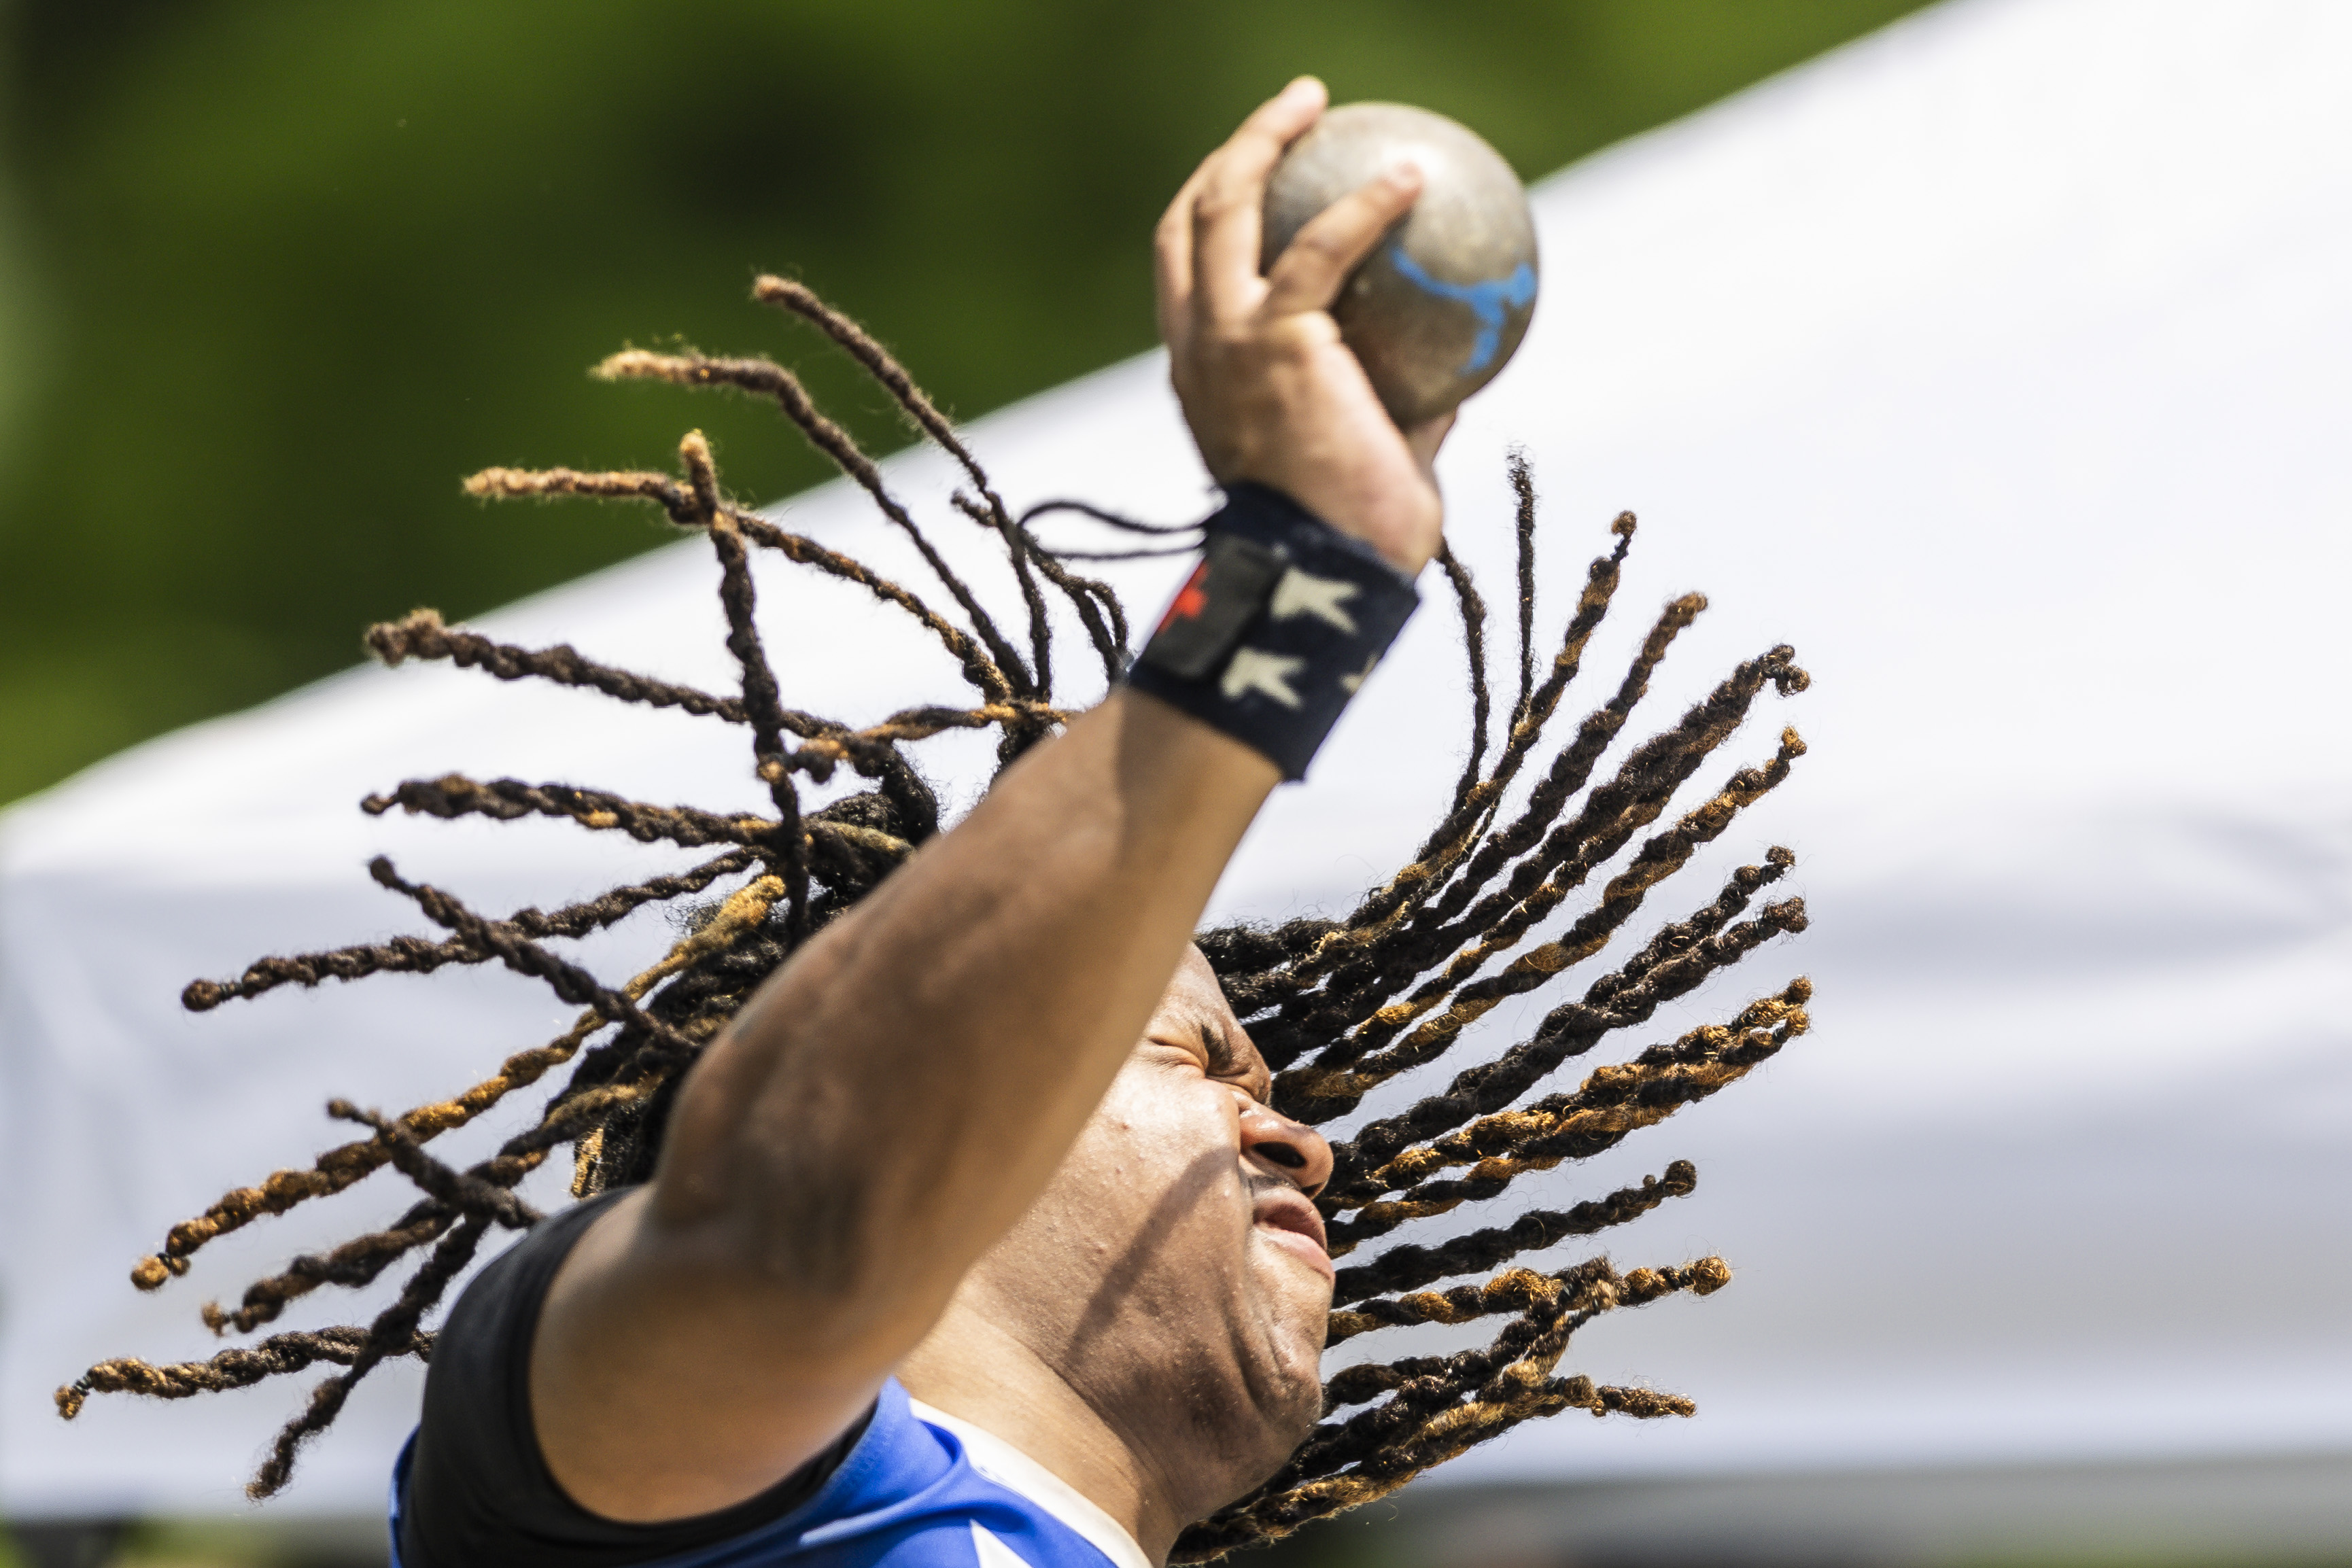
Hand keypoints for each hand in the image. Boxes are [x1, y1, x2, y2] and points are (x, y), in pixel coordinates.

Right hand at [1157, 78, 1452, 576]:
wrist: (1322, 577)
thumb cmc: (1348, 544)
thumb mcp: (1375, 465)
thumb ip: (1401, 414)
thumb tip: (1452, 376)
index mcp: (1205, 381)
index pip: (1191, 278)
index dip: (1217, 217)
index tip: (1268, 183)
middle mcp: (1197, 351)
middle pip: (1188, 221)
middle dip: (1234, 154)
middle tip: (1292, 115)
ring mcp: (1224, 340)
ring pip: (1223, 206)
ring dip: (1264, 140)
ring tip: (1314, 102)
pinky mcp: (1271, 340)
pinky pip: (1321, 249)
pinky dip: (1366, 205)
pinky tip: (1411, 176)